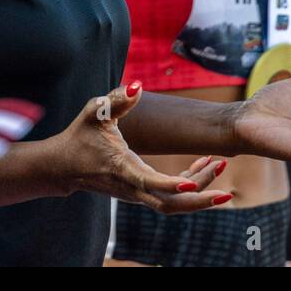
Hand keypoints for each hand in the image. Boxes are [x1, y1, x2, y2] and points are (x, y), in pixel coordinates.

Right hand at [46, 81, 229, 213]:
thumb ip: (116, 99)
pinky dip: (190, 184)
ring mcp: (137, 194)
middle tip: (225, 180)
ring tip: (220, 164)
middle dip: (199, 197)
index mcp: (122, 168)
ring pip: (174, 203)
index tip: (191, 181)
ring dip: (200, 189)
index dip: (170, 184)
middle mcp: (132, 187)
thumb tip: (137, 86)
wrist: (65, 166)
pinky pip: (171, 196)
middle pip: (170, 204)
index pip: (149, 182)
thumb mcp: (94, 112)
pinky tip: (202, 165)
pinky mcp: (141, 192)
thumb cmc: (80, 136)